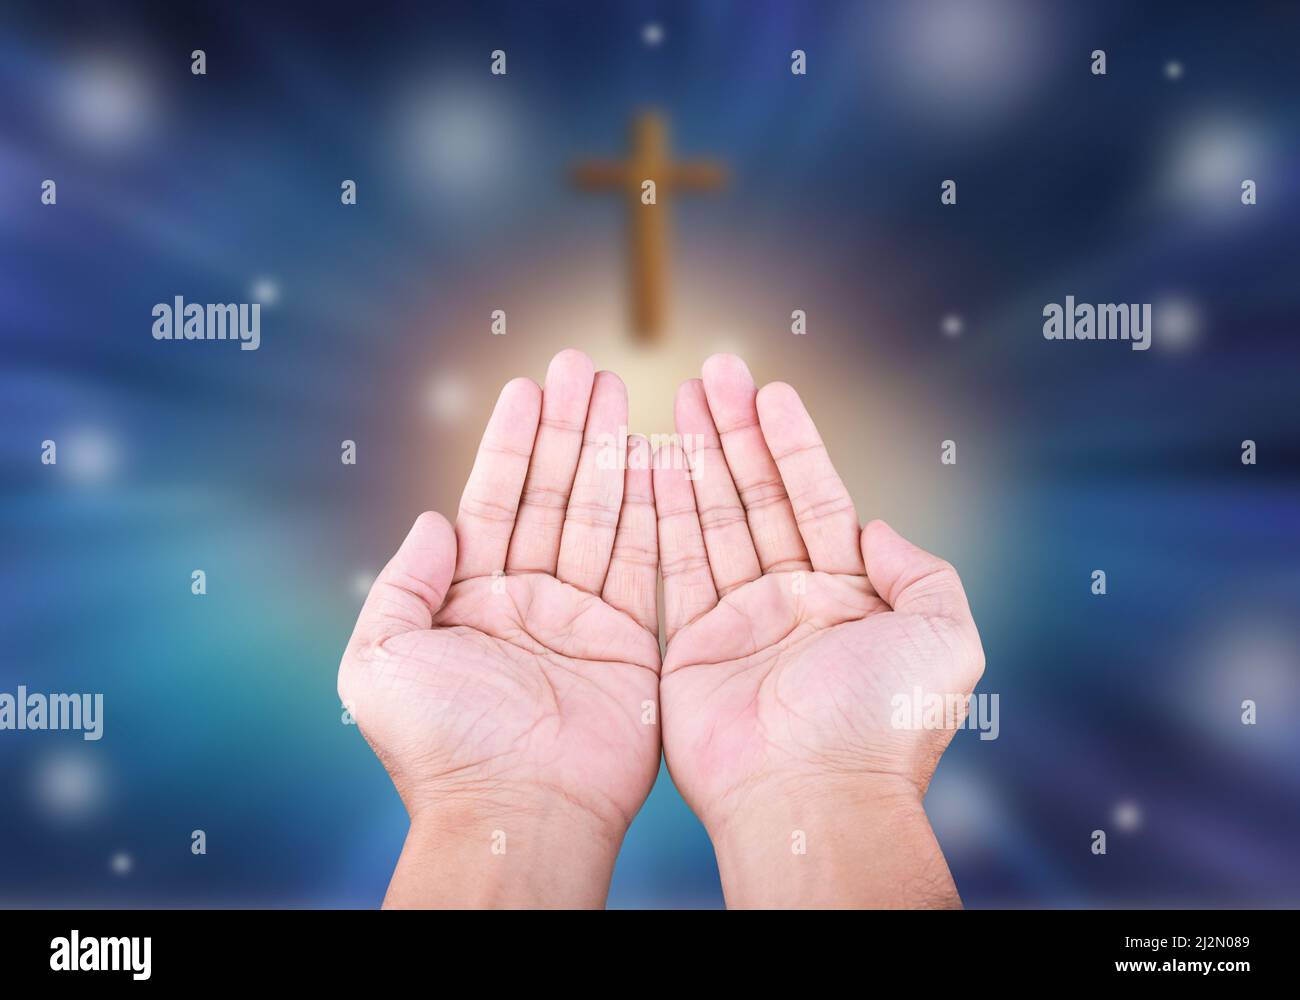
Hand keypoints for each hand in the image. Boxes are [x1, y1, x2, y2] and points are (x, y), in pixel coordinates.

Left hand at [338, 350, 659, 907]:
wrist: (514, 813)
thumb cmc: (439, 748)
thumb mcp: (380, 660)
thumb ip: (402, 583)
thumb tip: (431, 519)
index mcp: (470, 601)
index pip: (495, 501)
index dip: (511, 442)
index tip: (528, 387)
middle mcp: (527, 602)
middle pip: (553, 495)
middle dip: (568, 429)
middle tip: (583, 364)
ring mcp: (582, 619)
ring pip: (600, 515)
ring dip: (611, 452)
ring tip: (621, 391)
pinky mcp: (630, 643)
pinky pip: (644, 561)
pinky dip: (652, 509)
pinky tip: (658, 459)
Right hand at [655, 354, 984, 907]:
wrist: (815, 796)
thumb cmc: (884, 725)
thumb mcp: (945, 637)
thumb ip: (924, 573)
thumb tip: (880, 530)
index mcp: (849, 596)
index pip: (816, 498)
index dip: (793, 443)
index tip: (770, 390)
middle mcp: (792, 601)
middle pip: (759, 496)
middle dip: (736, 433)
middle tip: (715, 371)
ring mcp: (739, 622)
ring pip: (713, 519)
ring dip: (696, 459)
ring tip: (678, 399)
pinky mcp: (691, 646)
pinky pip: (673, 566)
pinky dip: (662, 515)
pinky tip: (650, 467)